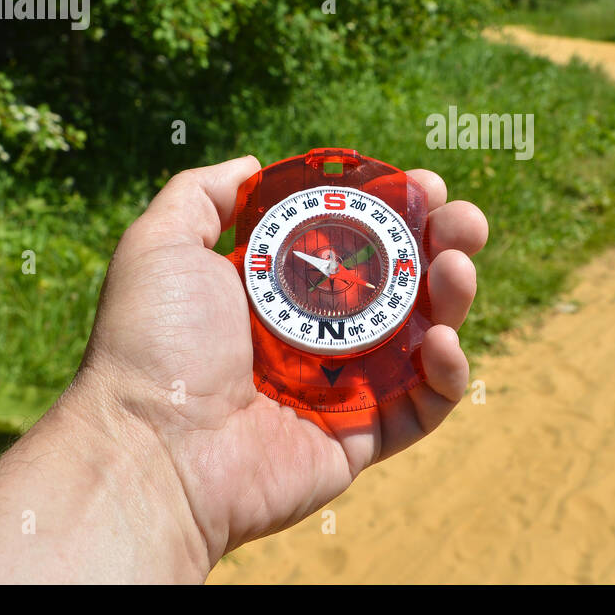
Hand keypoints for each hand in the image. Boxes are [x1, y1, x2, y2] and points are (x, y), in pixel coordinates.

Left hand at [75, 155, 487, 572]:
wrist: (151, 449)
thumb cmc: (154, 345)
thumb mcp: (160, 244)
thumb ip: (202, 195)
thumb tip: (252, 165)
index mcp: (277, 288)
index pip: (354, 238)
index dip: (395, 208)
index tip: (422, 184)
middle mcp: (314, 333)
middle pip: (400, 281)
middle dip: (443, 243)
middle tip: (464, 221)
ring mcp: (342, 388)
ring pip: (423, 336)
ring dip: (453, 296)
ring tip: (457, 268)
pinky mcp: (359, 439)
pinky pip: (423, 407)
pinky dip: (447, 375)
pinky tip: (441, 342)